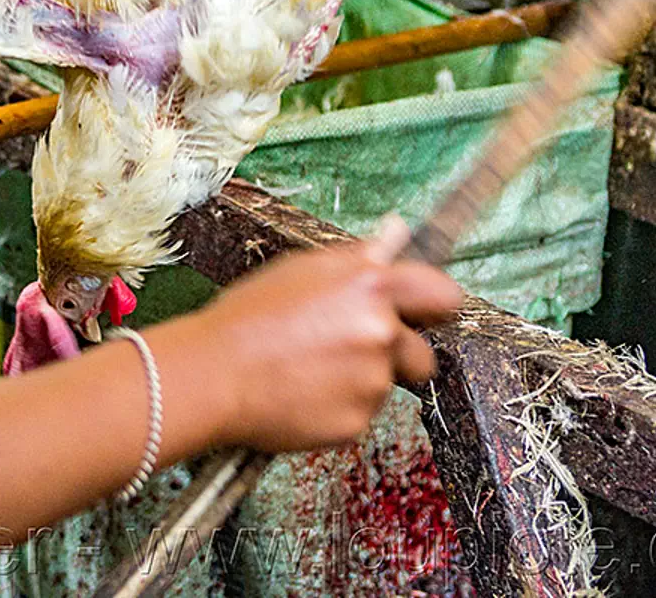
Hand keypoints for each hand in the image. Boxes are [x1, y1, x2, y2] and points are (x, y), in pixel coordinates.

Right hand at [190, 219, 463, 452]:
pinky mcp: (356, 422)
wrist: (212, 374)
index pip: (443, 295)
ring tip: (307, 369)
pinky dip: (337, 407)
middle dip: (397, 355)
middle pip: (423, 353)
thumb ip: (357, 258)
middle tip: (347, 350)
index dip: (434, 306)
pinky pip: (360, 414)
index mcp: (370, 287)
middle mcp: (380, 333)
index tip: (424, 314)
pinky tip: (301, 392)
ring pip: (384, 384)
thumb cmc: (248, 317)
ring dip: (359, 380)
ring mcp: (371, 382)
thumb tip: (396, 233)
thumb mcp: (300, 269)